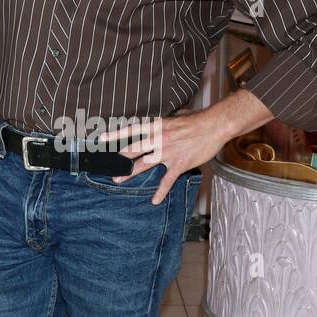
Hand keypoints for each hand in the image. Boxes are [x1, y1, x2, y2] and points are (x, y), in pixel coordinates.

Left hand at [97, 106, 225, 204]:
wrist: (214, 126)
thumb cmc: (198, 119)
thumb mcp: (176, 116)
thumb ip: (164, 123)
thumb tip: (159, 124)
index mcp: (157, 126)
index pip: (131, 129)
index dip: (115, 134)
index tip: (102, 138)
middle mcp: (158, 139)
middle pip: (133, 150)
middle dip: (119, 159)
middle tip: (107, 166)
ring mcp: (168, 153)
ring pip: (143, 165)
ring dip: (130, 173)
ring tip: (118, 180)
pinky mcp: (179, 164)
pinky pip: (167, 181)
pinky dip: (160, 192)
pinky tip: (154, 200)